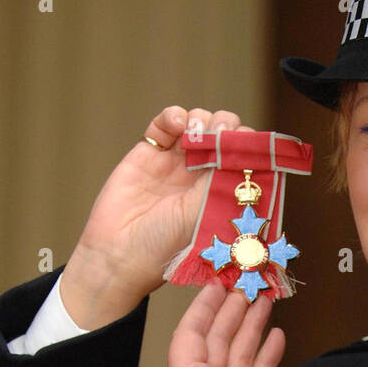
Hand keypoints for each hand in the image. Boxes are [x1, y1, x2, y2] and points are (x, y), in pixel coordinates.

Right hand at [61, 106, 254, 328]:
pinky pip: (167, 121)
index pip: (244, 159)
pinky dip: (174, 115)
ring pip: (199, 123)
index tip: (246, 146)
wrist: (119, 251)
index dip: (248, 146)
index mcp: (222, 192)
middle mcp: (202, 175)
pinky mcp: (151, 151)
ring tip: (195, 133)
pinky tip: (176, 124)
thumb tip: (241, 151)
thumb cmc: (166, 244)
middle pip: (225, 134)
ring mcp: (177, 161)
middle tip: (221, 134)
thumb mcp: (204, 214)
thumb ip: (222, 181)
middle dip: (227, 127)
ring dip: (202, 120)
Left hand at [164, 284, 284, 366]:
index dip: (204, 306)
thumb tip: (246, 366)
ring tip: (267, 303)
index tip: (217, 282)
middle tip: (248, 285)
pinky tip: (276, 339)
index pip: (191, 333)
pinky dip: (264, 358)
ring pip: (237, 356)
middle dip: (233, 312)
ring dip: (251, 330)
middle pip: (216, 340)